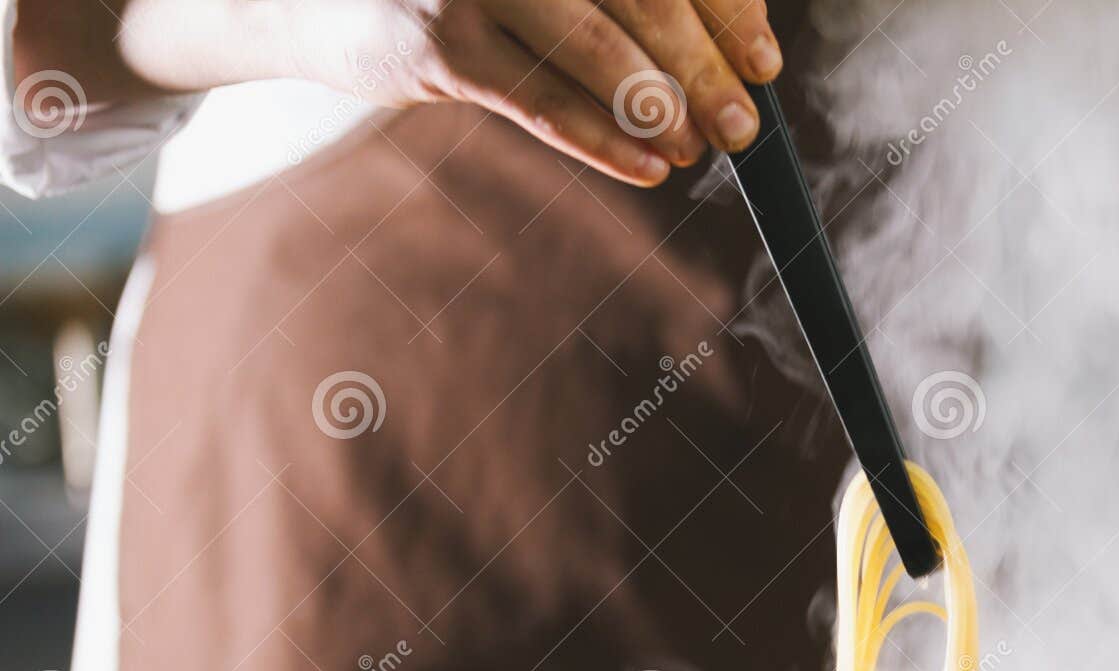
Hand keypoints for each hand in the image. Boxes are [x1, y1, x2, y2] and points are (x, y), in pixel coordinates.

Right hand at [19, 0, 782, 188]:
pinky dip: (601, 138)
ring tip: (704, 147)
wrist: (314, 0)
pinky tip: (650, 168)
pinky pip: (537, 99)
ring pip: (593, 40)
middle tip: (745, 121)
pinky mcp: (432, 43)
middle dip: (704, 63)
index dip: (724, 6)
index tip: (766, 62)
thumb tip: (723, 53)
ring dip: (662, 103)